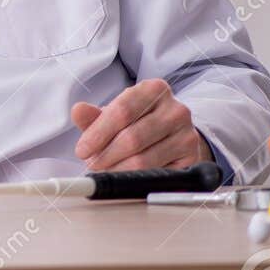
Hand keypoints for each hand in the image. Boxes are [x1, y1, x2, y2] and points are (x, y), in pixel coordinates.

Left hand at [71, 79, 213, 171]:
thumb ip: (94, 115)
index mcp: (154, 90)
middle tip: (91, 164)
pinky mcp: (192, 158)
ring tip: (104, 171)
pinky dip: (136, 179)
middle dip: (105, 155)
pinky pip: (158, 174)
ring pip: (144, 159)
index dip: (98, 133)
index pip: (121, 111)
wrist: (170, 134)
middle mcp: (175, 110)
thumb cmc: (137, 121)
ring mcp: (187, 135)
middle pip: (132, 137)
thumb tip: (78, 111)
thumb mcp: (114, 113)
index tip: (82, 150)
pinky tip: (125, 177)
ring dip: (117, 169)